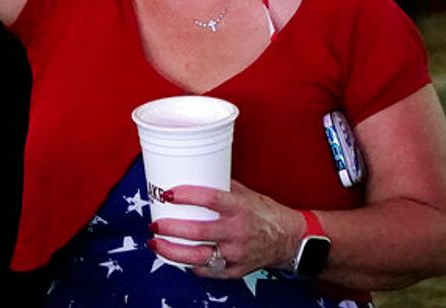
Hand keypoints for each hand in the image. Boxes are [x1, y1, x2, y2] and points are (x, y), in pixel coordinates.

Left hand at [147, 181, 301, 278]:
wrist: (291, 240)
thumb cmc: (267, 214)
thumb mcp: (247, 195)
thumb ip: (222, 187)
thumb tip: (194, 174)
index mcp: (240, 208)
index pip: (211, 199)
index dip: (187, 196)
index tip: (168, 193)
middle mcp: (238, 232)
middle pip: (198, 232)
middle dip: (171, 228)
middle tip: (154, 223)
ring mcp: (237, 254)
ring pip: (199, 257)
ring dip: (173, 251)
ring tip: (156, 244)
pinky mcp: (237, 270)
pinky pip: (209, 271)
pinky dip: (193, 266)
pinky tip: (180, 259)